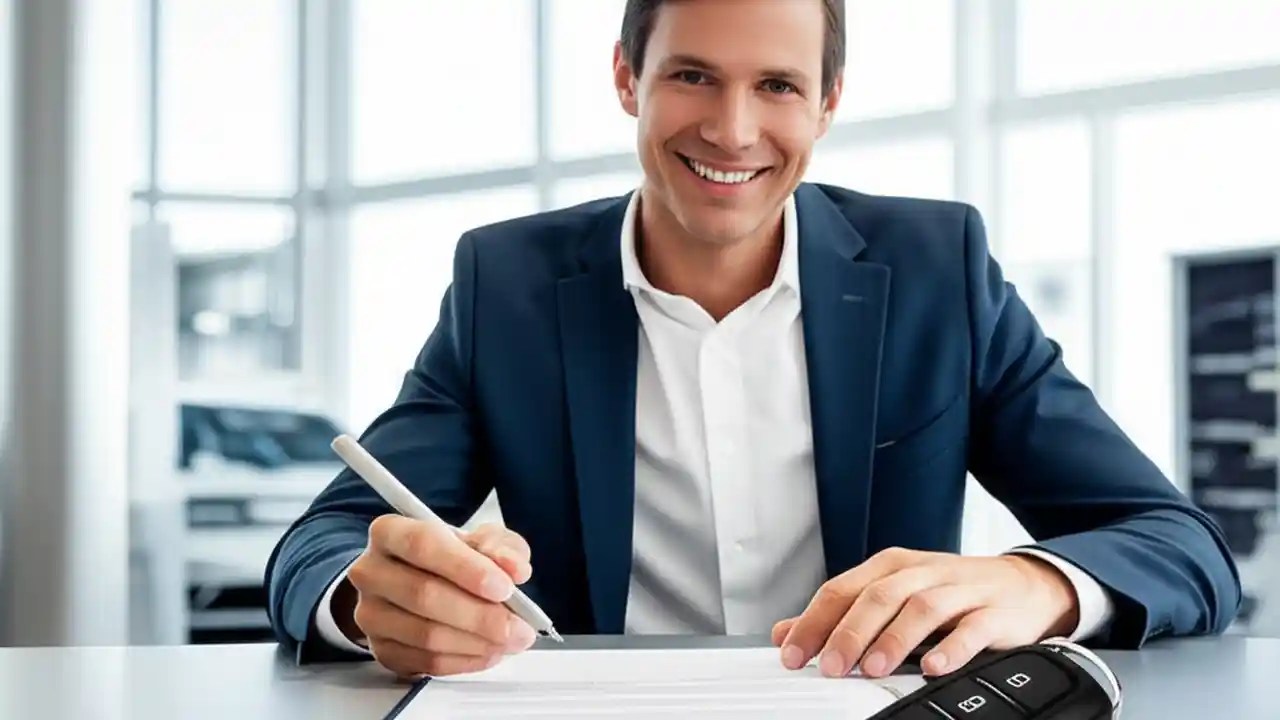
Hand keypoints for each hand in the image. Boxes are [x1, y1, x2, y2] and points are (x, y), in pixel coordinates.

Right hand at [338, 517, 536, 677]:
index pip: (422, 545)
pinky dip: (465, 660)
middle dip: (480, 615)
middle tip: (518, 626)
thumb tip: (515, 569)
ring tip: (510, 639)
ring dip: (477, 642)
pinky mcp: (381, 650)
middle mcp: (371, 572)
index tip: (504, 587)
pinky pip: (426, 662)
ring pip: (426, 635)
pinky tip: (489, 651)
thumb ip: (502, 547)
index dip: (465, 568)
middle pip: (423, 595)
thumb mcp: (482, 540)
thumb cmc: (451, 558)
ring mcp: (371, 615)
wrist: (423, 582)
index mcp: (390, 532)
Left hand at [771, 547, 1077, 678]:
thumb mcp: (892, 596)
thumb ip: (841, 615)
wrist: (1024, 585)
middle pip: (879, 596)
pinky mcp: (994, 611)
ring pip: (922, 607)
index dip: (814, 621)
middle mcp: (922, 572)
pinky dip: (953, 647)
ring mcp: (960, 589)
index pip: (842, 589)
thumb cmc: (950, 594)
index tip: (792, 653)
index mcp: (891, 567)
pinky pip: (973, 627)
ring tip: (873, 668)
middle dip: (849, 632)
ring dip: (894, 639)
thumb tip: (785, 633)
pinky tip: (934, 667)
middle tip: (830, 667)